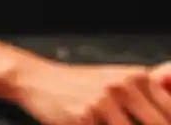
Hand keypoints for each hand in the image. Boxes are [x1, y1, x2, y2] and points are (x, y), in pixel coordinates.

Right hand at [11, 60, 170, 123]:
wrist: (38, 79)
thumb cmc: (79, 84)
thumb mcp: (118, 79)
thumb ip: (149, 93)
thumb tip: (168, 113)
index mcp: (137, 77)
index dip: (168, 121)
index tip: (159, 122)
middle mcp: (123, 86)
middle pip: (160, 124)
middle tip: (125, 122)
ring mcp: (103, 102)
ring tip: (108, 122)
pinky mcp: (84, 117)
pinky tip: (94, 123)